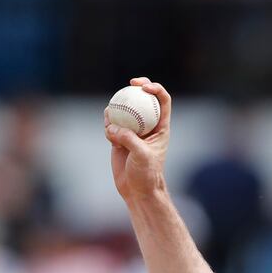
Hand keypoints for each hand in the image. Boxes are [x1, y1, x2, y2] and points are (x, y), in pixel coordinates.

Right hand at [105, 77, 171, 200]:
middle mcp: (148, 125)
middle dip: (138, 87)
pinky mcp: (119, 137)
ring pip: (124, 110)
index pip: (163, 101)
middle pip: (144, 99)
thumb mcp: (141, 156)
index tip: (144, 87)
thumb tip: (113, 127)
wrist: (136, 189)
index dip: (156, 89)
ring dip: (117, 110)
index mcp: (161, 127)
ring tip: (112, 122)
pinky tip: (109, 135)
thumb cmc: (146, 174)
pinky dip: (108, 126)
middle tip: (130, 83)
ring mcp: (133, 130)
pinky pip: (111, 123)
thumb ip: (129, 139)